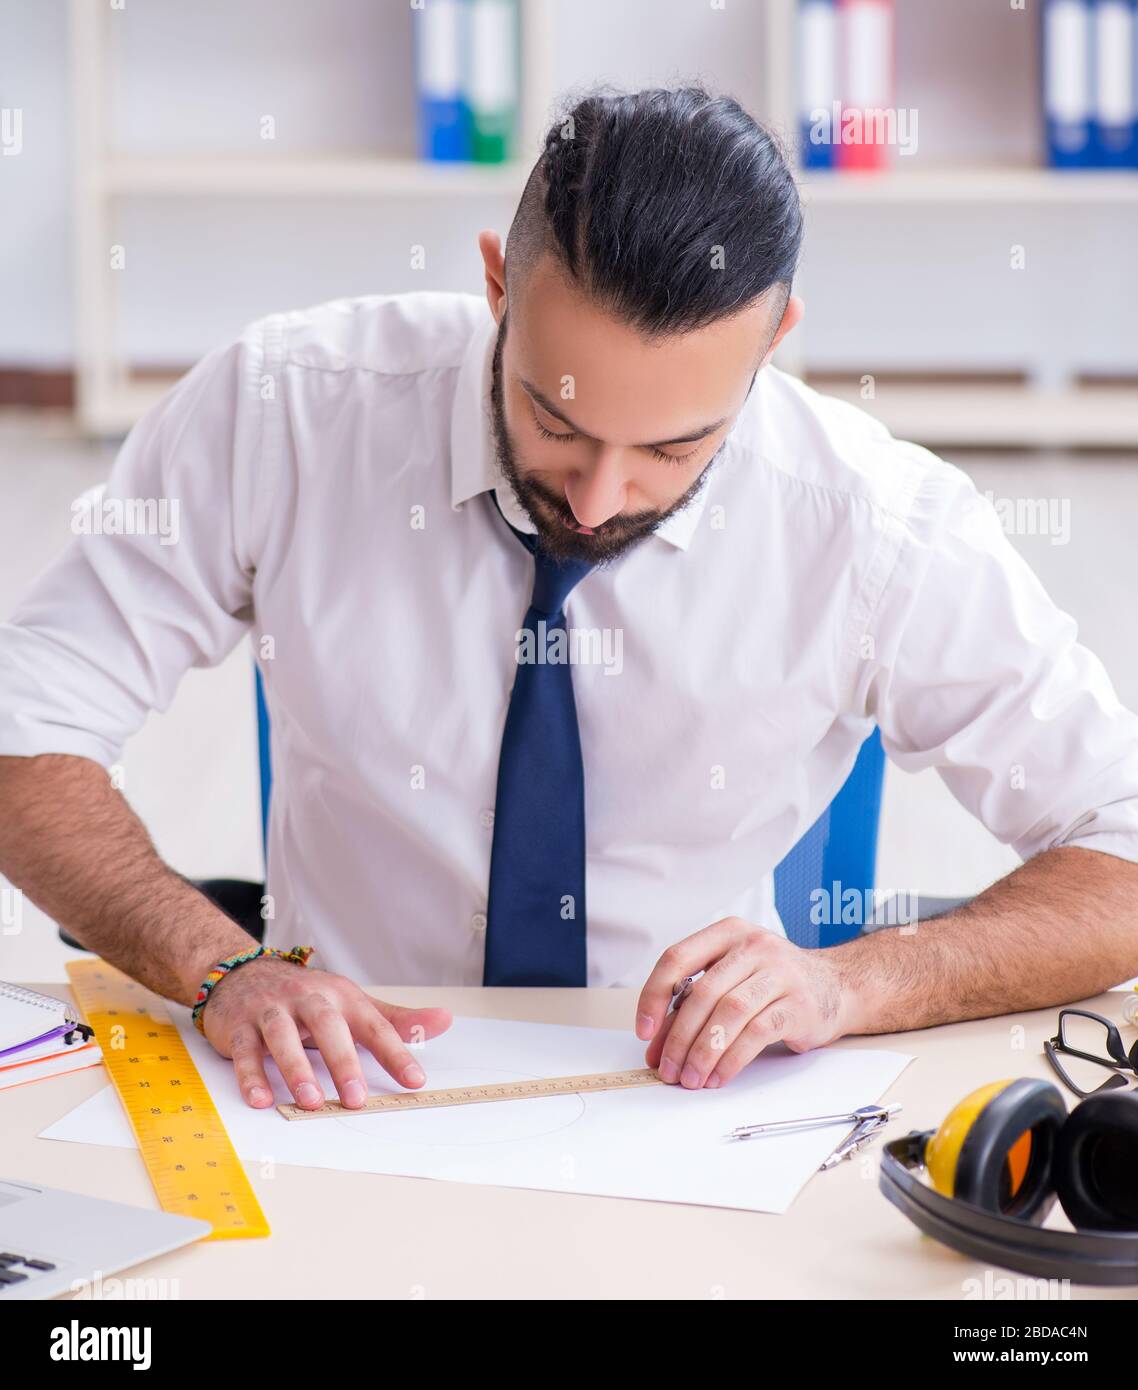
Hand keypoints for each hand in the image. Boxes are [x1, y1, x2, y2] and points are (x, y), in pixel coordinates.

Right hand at [200, 957, 451, 1110]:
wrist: (244, 975)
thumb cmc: (308, 998)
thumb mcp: (353, 1004)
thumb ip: (395, 1019)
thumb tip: (444, 1020)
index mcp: (341, 997)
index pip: (374, 1025)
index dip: (395, 1052)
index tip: (414, 1082)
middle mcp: (308, 999)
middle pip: (327, 1025)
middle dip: (342, 1061)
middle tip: (355, 1098)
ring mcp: (272, 1011)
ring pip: (283, 1036)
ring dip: (296, 1068)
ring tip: (310, 1101)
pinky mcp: (239, 1026)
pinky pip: (244, 1050)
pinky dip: (250, 1074)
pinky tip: (261, 1099)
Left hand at [635, 918, 852, 1088]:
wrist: (836, 986)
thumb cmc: (774, 983)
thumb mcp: (734, 974)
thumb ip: (698, 998)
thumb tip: (657, 1043)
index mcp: (727, 933)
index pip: (677, 959)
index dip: (653, 997)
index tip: (644, 1032)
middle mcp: (753, 946)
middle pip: (702, 993)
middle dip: (677, 1037)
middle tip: (666, 1068)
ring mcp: (779, 973)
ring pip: (728, 1014)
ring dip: (702, 1053)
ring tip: (690, 1078)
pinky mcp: (798, 1004)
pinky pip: (756, 1034)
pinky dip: (731, 1060)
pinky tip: (718, 1077)